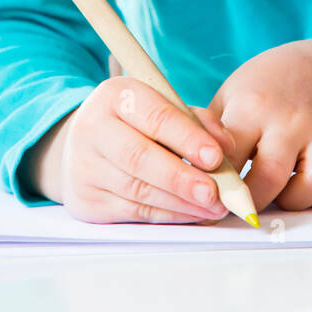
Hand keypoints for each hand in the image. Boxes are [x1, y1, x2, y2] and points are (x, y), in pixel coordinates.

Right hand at [25, 74, 237, 224]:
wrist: (85, 143)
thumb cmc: (135, 122)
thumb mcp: (162, 105)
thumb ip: (197, 120)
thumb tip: (227, 146)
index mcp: (115, 95)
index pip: (155, 116)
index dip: (187, 138)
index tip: (216, 157)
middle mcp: (92, 129)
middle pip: (140, 158)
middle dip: (182, 178)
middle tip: (214, 192)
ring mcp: (84, 167)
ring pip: (138, 190)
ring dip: (180, 203)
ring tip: (212, 207)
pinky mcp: (85, 201)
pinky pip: (133, 213)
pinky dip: (167, 216)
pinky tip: (190, 214)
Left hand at [208, 40, 311, 211]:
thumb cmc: (262, 90)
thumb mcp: (227, 98)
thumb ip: (206, 132)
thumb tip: (179, 168)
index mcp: (253, 107)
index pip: (229, 155)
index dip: (216, 184)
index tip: (209, 200)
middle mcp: (291, 119)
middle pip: (272, 177)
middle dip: (252, 203)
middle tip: (242, 207)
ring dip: (295, 201)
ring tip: (279, 195)